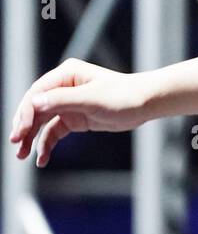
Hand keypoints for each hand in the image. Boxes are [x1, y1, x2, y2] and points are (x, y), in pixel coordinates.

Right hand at [8, 59, 152, 166]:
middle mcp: (63, 87)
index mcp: (66, 75)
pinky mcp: (74, 117)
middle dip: (24, 126)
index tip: (21, 131)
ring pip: (41, 121)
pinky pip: (53, 131)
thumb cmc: (123, 96)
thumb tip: (34, 103)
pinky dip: (46, 144)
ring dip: (31, 138)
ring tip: (21, 156)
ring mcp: (67, 103)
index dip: (26, 113)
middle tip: (15, 145)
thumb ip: (63, 100)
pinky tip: (42, 158)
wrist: (145, 104)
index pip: (37, 94)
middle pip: (34, 108)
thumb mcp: (93, 98)